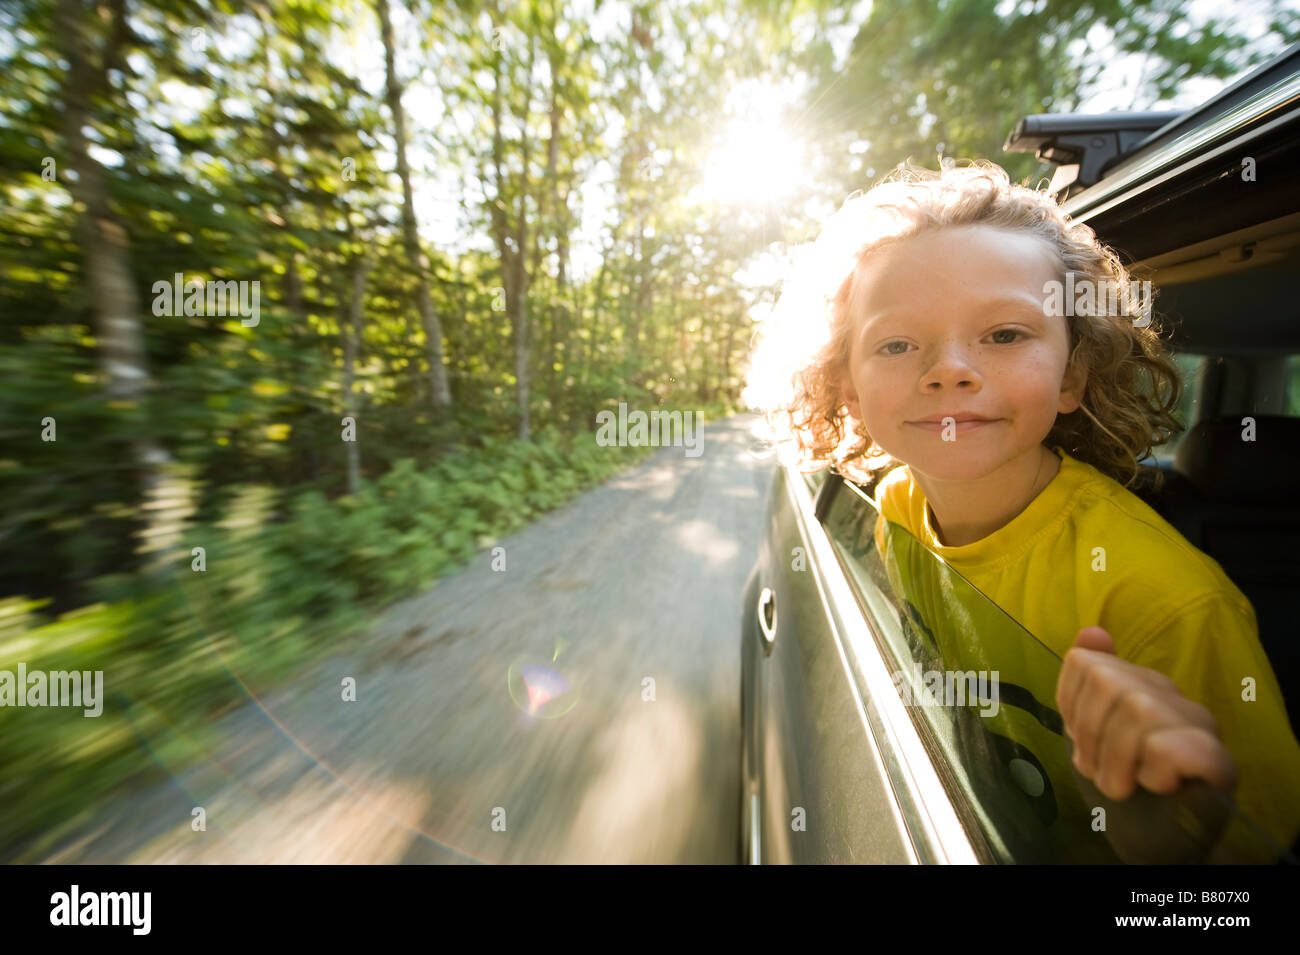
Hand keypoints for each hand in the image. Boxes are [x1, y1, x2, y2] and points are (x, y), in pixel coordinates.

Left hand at [1056, 626, 1236, 800]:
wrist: (1156, 844)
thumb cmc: (1124, 789)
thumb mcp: (1091, 736)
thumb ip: (1087, 685)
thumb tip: (1092, 632)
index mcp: (1138, 684)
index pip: (1085, 664)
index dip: (1070, 707)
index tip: (1079, 742)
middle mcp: (1171, 696)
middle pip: (1108, 682)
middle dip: (1090, 736)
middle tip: (1098, 770)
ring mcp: (1199, 724)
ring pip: (1139, 710)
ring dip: (1116, 761)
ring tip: (1123, 785)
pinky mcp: (1217, 761)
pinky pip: (1172, 745)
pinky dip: (1153, 771)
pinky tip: (1158, 785)